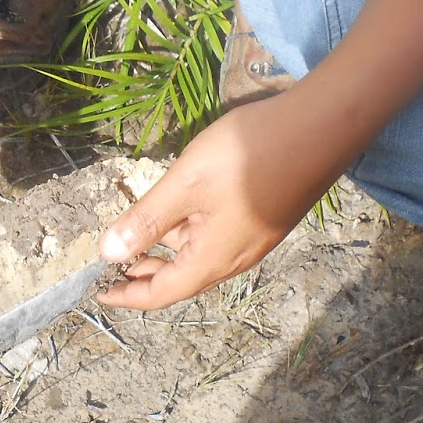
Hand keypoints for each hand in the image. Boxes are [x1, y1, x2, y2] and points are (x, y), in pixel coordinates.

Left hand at [96, 94, 344, 311]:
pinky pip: (217, 242)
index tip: (99, 292)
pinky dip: (189, 238)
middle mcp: (234, 259)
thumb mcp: (185, 184)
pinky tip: (181, 215)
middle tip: (113, 266)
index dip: (127, 296)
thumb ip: (145, 220)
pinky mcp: (265, 220)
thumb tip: (107, 253)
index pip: (160, 294)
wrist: (324, 126)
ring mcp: (253, 240)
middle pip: (181, 280)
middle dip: (144, 276)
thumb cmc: (250, 153)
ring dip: (167, 255)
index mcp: (211, 260)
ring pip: (199, 260)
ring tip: (139, 242)